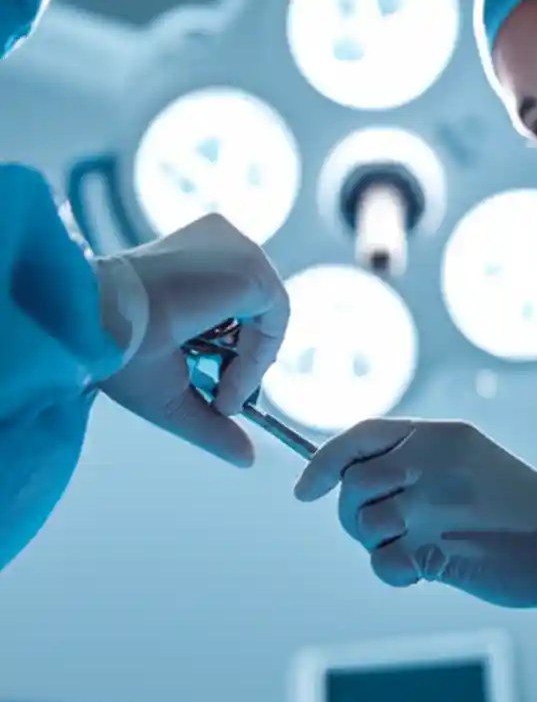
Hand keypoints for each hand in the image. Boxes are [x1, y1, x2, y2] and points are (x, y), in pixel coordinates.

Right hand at [95, 214, 288, 466]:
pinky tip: (226, 384)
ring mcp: (237, 249)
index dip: (238, 358)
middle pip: (260, 315)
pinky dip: (258, 361)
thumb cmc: (117, 353)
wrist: (94, 330)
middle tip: (218, 393)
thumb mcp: (174, 394)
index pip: (242, 309)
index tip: (217, 392)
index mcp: (197, 258)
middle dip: (246, 362)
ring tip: (219, 393)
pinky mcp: (250, 268)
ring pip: (271, 319)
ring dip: (250, 366)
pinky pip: (276, 320)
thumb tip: (247, 458)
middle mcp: (220, 243)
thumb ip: (212, 422)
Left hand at [294, 418, 536, 620]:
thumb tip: (347, 477)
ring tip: (414, 546)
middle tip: (387, 529)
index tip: (305, 489)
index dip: (323, 462)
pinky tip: (421, 571)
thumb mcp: (467, 458)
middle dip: (354, 513)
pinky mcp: (439, 550)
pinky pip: (384, 562)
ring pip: (364, 524)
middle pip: (353, 484)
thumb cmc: (514, 505)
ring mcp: (435, 506)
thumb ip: (413, 457)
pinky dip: (394, 573)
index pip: (360, 436)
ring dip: (378, 543)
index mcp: (440, 435)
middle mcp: (433, 464)